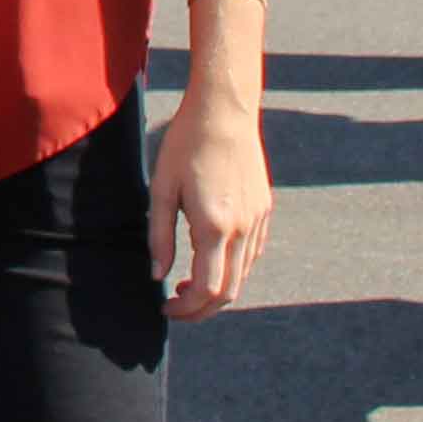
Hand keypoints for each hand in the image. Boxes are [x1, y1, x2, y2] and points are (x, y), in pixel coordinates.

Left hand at [150, 97, 273, 319]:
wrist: (223, 112)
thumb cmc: (184, 147)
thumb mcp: (161, 190)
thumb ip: (159, 236)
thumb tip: (158, 275)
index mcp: (214, 227)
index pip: (207, 290)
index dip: (187, 309)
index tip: (165, 308)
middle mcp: (242, 229)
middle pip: (229, 291)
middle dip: (202, 308)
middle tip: (175, 306)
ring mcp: (258, 220)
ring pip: (244, 274)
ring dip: (218, 289)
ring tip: (187, 284)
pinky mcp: (264, 209)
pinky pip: (253, 253)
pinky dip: (234, 268)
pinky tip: (211, 259)